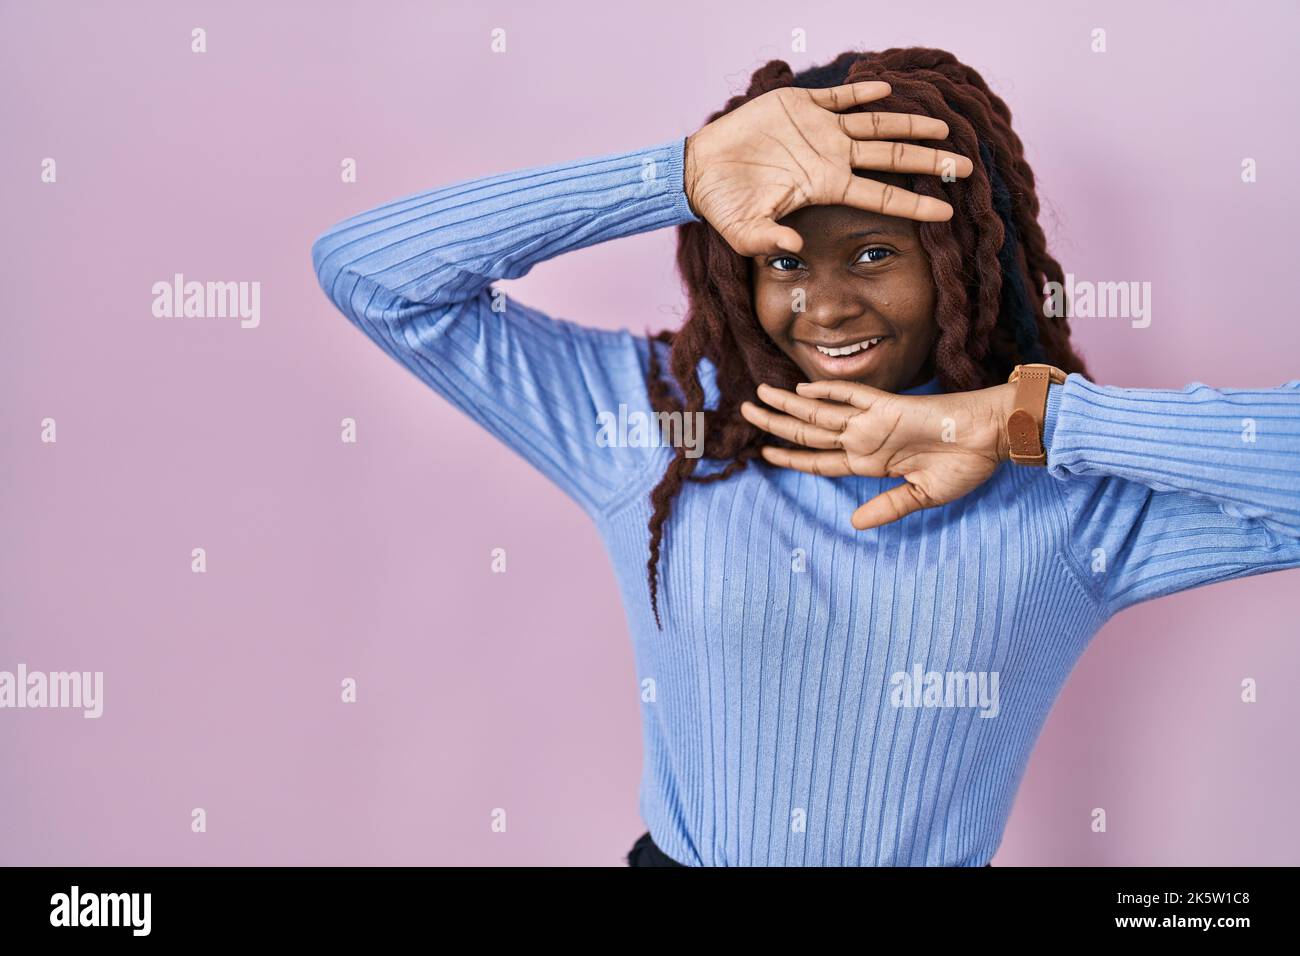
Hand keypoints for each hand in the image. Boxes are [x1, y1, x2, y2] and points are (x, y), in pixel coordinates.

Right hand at [682, 81, 973, 256]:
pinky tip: (888, 91)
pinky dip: (864, 93)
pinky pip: (841, 98)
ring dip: (910, 127)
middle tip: (967, 166)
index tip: (948, 212)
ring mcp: (820, 131)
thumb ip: (771, 239)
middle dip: (930, 162)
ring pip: (877, 126)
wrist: (699, 171)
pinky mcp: (801, 105)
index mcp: (825, 187)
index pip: (881, 196)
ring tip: (944, 129)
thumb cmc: (723, 206)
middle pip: (892, 159)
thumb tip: (798, 246)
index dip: (915, 205)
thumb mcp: (745, 233)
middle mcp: (831, 158)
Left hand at [740, 380, 1017, 529]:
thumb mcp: (922, 496)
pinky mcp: (889, 407)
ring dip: (788, 406)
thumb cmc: (963, 466)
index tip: (762, 454)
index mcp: (869, 463)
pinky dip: (828, 394)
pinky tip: (801, 391)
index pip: (818, 461)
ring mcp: (874, 422)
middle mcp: (865, 440)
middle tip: (744, 411)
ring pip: (820, 414)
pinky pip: (853, 397)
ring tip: (758, 396)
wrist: (991, 439)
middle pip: (808, 434)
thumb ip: (888, 508)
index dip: (790, 458)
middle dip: (774, 424)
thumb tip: (855, 524)